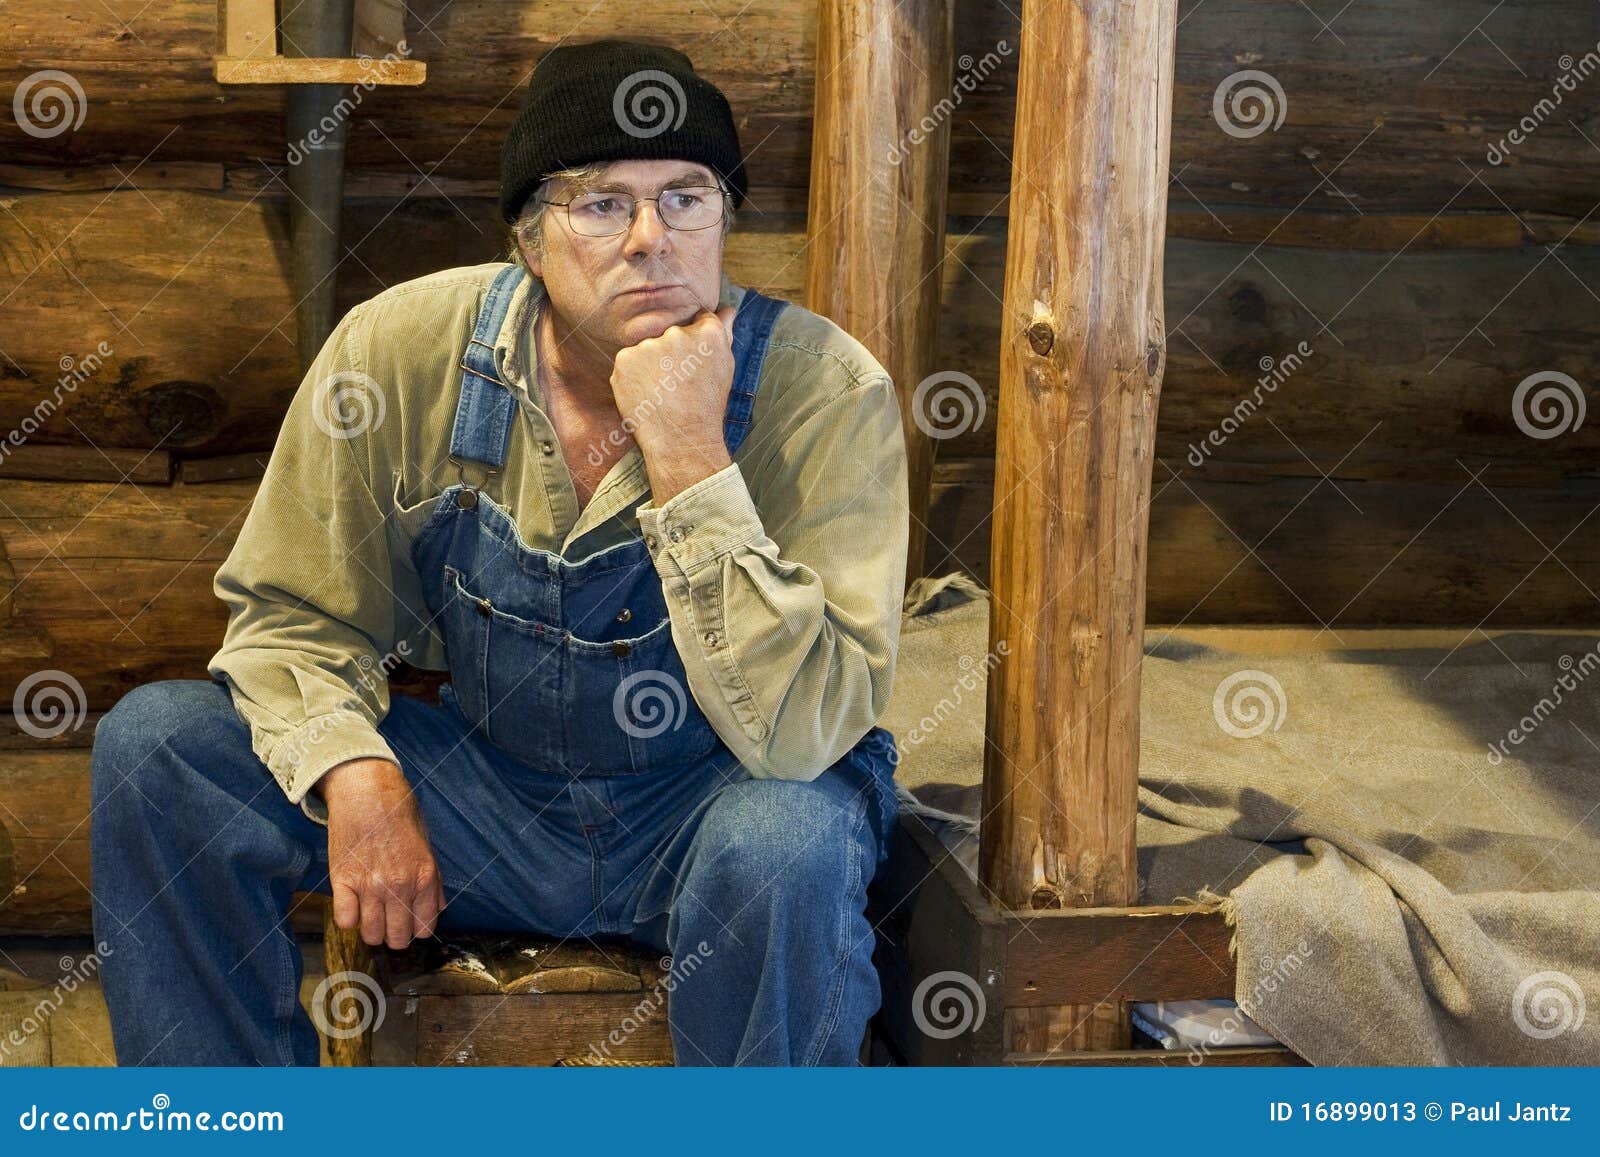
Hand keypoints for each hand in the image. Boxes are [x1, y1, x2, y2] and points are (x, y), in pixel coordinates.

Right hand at [317, 757, 444, 948]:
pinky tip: (352, 904)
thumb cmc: (399, 815)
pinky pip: (345, 920)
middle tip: (388, 923)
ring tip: (370, 915)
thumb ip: (434, 881)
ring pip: (371, 934)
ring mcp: (370, 885)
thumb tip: (439, 908)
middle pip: (397, 938)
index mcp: (424, 877)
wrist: (366, 792)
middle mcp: (399, 886)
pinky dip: (348, 919)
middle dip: (394, 936)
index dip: (416, 929)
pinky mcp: (342, 880)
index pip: (424, 928)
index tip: (409, 923)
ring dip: (371, 929)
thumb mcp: (426, 845)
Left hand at [610, 305, 736, 456]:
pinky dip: (633, 375)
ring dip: (651, 364)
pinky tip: (646, 393)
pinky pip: (628, 360)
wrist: (681, 439)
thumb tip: (728, 309)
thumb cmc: (706, 407)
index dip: (695, 343)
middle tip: (677, 384)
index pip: (699, 320)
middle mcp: (677, 334)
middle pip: (671, 334)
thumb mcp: (724, 368)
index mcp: (707, 334)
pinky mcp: (625, 358)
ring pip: (648, 347)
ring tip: (661, 392)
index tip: (693, 363)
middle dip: (672, 354)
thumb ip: (724, 332)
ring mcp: (649, 345)